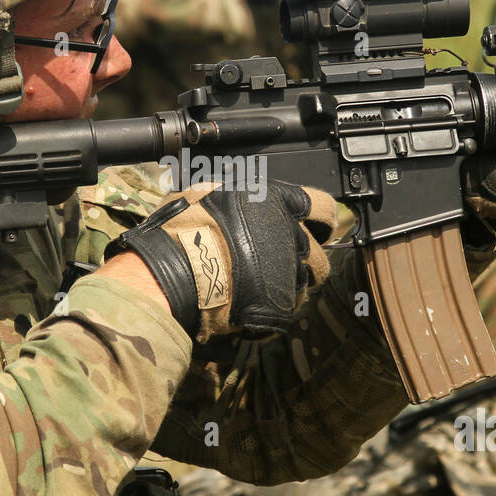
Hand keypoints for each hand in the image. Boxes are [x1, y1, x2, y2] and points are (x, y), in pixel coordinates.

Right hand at [107, 181, 336, 340]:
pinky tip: (255, 305)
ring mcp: (289, 271)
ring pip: (306, 279)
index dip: (320, 218)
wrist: (176, 271)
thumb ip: (230, 193)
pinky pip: (289, 307)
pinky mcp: (281, 304)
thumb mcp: (205, 193)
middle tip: (283, 263)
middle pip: (316, 249)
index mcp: (277, 203)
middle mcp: (290, 235)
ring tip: (265, 287)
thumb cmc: (184, 229)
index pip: (320, 205)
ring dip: (291, 282)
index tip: (318, 226)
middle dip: (305, 256)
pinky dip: (276, 306)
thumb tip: (227, 189)